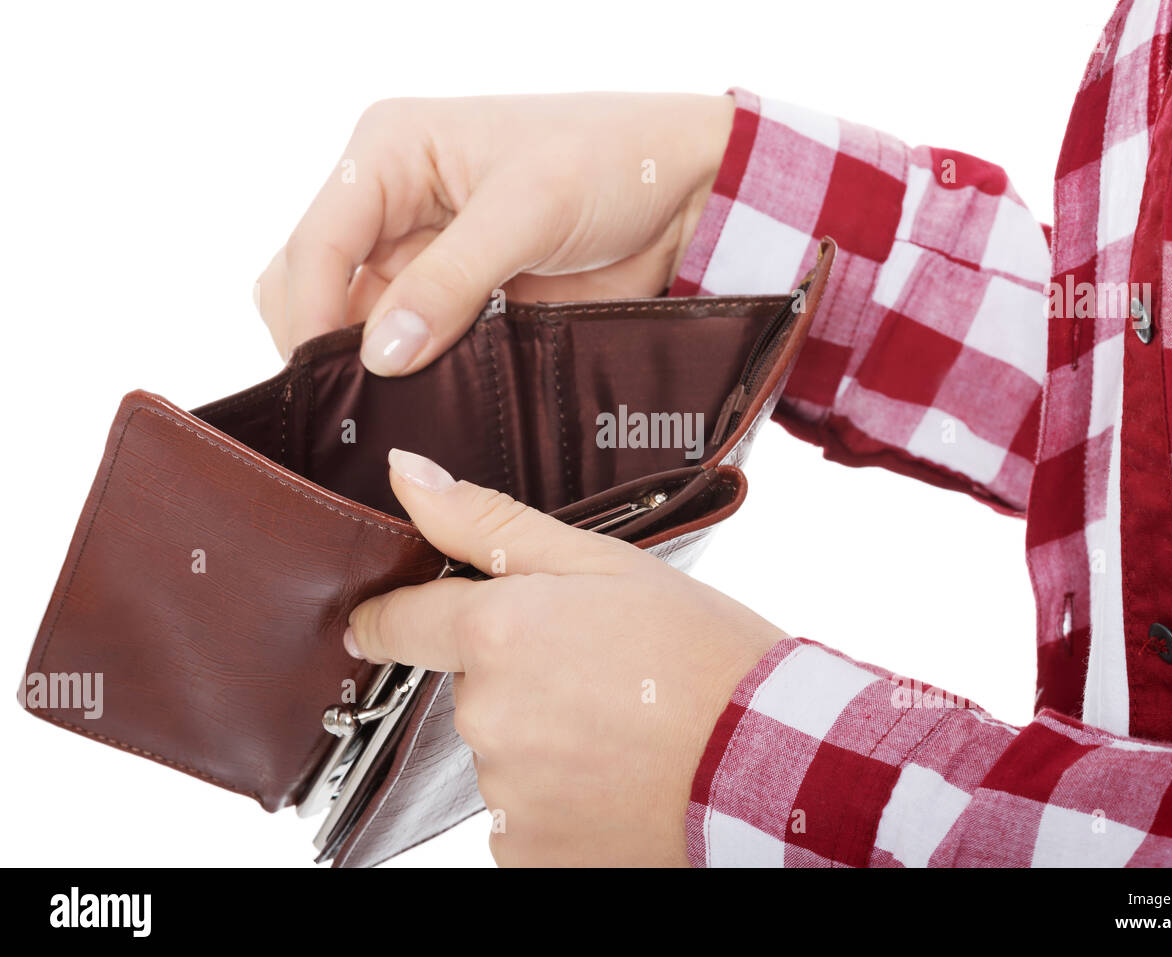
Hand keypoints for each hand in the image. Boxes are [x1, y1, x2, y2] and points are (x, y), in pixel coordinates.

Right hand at [256, 93, 733, 373]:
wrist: (685, 193)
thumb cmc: (611, 162)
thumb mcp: (529, 209)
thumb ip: (449, 282)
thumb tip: (379, 357)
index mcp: (390, 151)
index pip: (315, 242)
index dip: (309, 314)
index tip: (327, 381)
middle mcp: (392, 202)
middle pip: (315, 285)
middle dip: (326, 344)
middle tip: (356, 407)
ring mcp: (422, 257)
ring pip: (353, 323)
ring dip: (366, 368)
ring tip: (388, 415)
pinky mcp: (456, 301)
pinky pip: (408, 346)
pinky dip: (407, 378)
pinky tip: (419, 407)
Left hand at [345, 449, 783, 865]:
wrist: (771, 761)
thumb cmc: (701, 649)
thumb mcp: (604, 562)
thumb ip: (489, 522)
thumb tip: (404, 474)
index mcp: (496, 635)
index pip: (396, 626)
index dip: (388, 620)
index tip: (382, 623)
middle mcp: (486, 717)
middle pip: (470, 688)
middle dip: (517, 675)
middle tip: (598, 671)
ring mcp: (507, 794)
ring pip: (502, 751)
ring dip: (542, 738)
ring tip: (621, 728)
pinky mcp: (528, 851)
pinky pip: (522, 814)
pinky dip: (558, 796)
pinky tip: (615, 776)